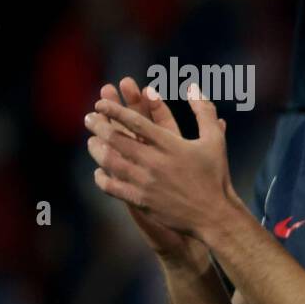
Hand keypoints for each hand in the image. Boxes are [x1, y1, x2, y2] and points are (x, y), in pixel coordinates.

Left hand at [87, 81, 237, 240]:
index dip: (114, 110)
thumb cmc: (215, 175)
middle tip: (89, 118)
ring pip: (110, 161)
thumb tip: (193, 87)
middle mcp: (155, 162)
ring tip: (91, 140)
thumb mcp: (215, 140)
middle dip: (99, 126)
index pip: (136, 122)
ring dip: (96, 149)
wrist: (213, 215)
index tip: (100, 103)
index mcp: (171, 145)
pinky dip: (102, 177)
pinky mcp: (141, 200)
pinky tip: (100, 171)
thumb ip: (204, 111)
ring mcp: (146, 182)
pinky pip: (112, 186)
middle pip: (117, 139)